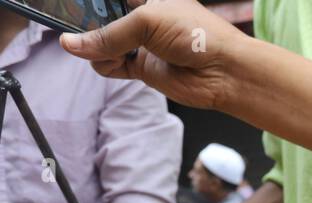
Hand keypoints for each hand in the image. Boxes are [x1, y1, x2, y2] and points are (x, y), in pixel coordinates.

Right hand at [59, 0, 249, 111]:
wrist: (225, 72)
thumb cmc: (198, 35)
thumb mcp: (148, 21)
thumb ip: (109, 33)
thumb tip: (72, 44)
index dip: (93, 3)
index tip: (74, 6)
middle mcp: (143, 18)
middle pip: (101, 18)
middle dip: (88, 23)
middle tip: (76, 26)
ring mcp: (142, 44)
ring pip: (102, 43)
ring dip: (96, 46)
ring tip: (104, 48)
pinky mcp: (143, 68)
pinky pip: (111, 65)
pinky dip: (104, 65)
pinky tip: (108, 63)